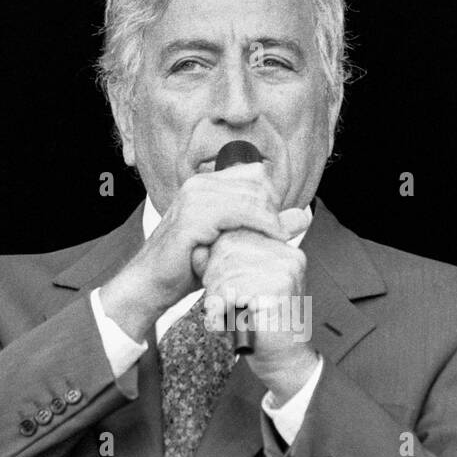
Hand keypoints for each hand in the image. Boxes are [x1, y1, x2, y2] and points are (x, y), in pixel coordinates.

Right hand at [100, 162, 309, 341]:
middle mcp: (199, 185)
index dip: (272, 195)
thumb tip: (304, 215)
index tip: (277, 222)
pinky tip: (270, 239)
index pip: (254, 173)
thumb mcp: (232, 241)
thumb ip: (266, 225)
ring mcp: (195, 198)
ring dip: (270, 217)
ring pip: (252, 196)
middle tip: (279, 233)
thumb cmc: (187, 265)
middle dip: (274, 207)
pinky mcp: (194, 217)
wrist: (151, 284)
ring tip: (278, 238)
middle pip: (257, 182)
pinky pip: (240, 213)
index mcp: (205, 185)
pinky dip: (261, 225)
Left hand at [200, 226, 318, 405]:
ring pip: (228, 268)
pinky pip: (234, 288)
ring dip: (218, 292)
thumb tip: (197, 249)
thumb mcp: (239, 287)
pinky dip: (224, 305)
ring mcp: (286, 271)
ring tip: (227, 310)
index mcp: (282, 249)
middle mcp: (288, 256)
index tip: (218, 283)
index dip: (216, 259)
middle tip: (221, 300)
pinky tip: (232, 317)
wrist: (285, 360)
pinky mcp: (278, 290)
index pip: (234, 235)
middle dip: (215, 275)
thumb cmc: (263, 326)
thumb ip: (222, 265)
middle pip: (229, 248)